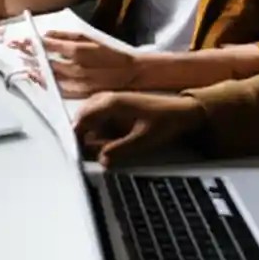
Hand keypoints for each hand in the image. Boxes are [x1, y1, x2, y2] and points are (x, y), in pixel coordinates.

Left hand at [10, 31, 138, 97]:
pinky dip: (48, 84)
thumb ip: (67, 37)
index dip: (33, 44)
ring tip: (25, 65)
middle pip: (45, 63)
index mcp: (78, 52)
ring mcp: (77, 83)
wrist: (131, 74)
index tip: (22, 41)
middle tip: (17, 51)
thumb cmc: (112, 54)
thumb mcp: (91, 39)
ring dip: (35, 71)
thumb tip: (47, 35)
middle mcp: (75, 68)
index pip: (49, 47)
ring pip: (50, 77)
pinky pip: (59, 90)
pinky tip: (40, 79)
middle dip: (30, 57)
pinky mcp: (80, 95)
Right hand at [73, 92, 204, 166]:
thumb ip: (120, 150)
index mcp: (111, 103)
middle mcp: (107, 98)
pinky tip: (103, 139)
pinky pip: (98, 114)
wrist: (184, 112)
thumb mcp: (144, 140)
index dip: (75, 136)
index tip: (74, 151)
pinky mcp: (117, 104)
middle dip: (80, 134)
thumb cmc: (166, 121)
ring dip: (88, 131)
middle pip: (82, 116)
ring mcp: (111, 100)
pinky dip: (96, 127)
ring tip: (93, 147)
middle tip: (83, 152)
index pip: (82, 119)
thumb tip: (101, 160)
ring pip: (88, 115)